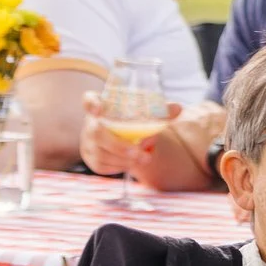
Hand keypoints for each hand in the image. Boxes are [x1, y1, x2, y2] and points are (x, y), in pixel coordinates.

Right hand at [82, 96, 223, 192]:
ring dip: (125, 159)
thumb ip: (161, 111)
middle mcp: (90, 122)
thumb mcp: (147, 115)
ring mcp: (88, 142)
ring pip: (102, 153)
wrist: (125, 138)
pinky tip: (132, 162)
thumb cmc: (135, 122)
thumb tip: (178, 108)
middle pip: (97, 133)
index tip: (99, 108)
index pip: (89, 99)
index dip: (91, 103)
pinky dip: (121, 166)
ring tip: (145, 158)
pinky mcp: (91, 158)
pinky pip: (104, 166)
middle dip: (120, 146)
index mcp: (101, 105)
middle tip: (141, 154)